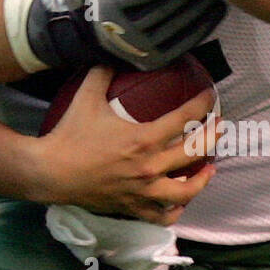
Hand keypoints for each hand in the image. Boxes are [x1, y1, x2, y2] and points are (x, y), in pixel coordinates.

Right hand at [20, 0, 227, 71]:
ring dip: (203, 5)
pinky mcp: (152, 59)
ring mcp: (140, 47)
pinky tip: (216, 10)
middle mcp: (126, 28)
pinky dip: (204, 27)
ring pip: (180, 23)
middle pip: (169, 5)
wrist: (74, 33)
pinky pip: (184, 43)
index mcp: (111, 3)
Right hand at [32, 66, 217, 223]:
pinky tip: (179, 201)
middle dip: (213, 136)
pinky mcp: (132, 207)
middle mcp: (149, 167)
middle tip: (219, 126)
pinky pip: (162, 216)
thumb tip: (113, 54)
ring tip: (209, 168)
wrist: (50, 172)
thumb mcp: (86, 97)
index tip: (210, 96)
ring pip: (186, 190)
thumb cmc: (70, 134)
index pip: (185, 119)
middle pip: (195, 152)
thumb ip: (102, 72)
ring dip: (202, 178)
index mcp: (143, 139)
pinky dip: (174, 210)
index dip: (203, 104)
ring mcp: (142, 191)